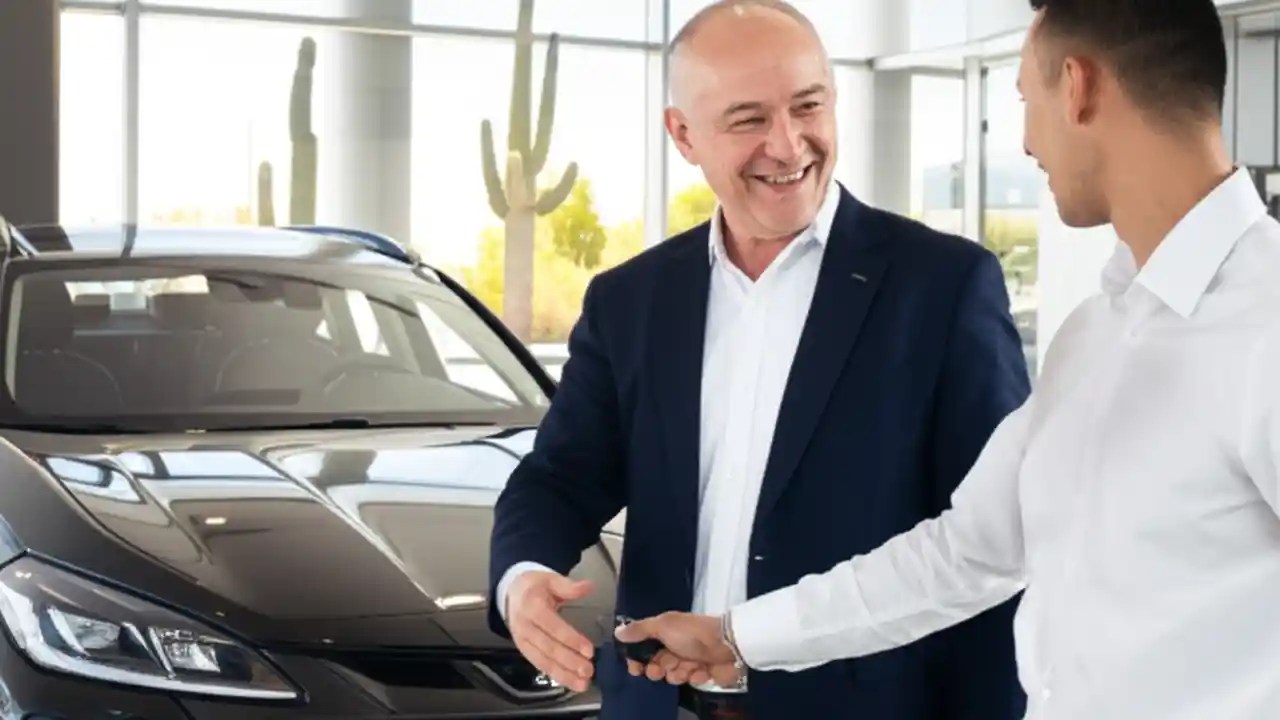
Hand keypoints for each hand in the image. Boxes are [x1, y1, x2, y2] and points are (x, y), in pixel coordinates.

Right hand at [506, 571, 595, 691]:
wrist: (511, 592)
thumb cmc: (535, 586)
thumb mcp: (550, 579)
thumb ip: (569, 586)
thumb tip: (588, 586)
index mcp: (532, 606)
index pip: (553, 626)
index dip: (571, 639)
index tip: (589, 650)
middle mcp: (525, 626)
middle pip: (548, 647)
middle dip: (569, 661)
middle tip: (589, 670)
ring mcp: (522, 640)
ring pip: (543, 660)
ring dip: (563, 674)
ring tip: (582, 683)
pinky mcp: (523, 650)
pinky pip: (539, 664)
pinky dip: (555, 675)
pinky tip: (570, 682)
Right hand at [613, 611, 741, 686]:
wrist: (727, 644)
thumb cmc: (692, 633)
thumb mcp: (663, 625)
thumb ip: (640, 630)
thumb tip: (617, 632)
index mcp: (665, 631)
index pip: (643, 648)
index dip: (637, 659)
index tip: (634, 667)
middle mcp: (675, 645)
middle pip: (656, 664)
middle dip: (657, 668)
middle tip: (662, 667)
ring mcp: (688, 659)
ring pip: (672, 675)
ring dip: (678, 672)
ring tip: (688, 665)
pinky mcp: (701, 672)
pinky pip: (690, 680)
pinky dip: (695, 676)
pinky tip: (702, 669)